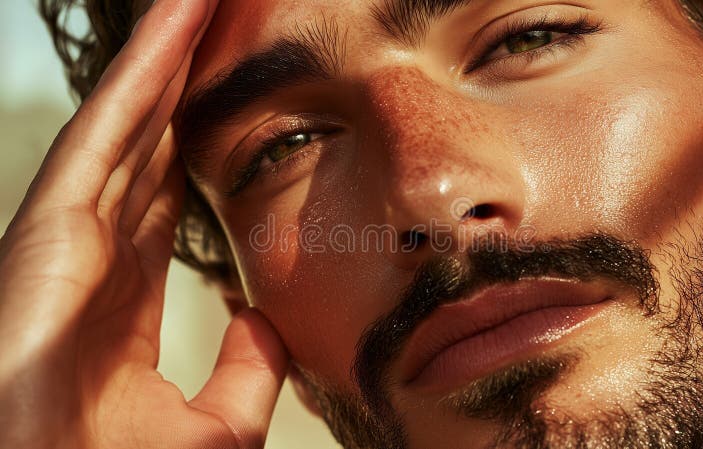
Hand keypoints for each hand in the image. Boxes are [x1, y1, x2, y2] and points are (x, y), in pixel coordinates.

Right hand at [0, 1, 287, 447]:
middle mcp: (93, 255)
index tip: (227, 91)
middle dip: (180, 77)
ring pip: (128, 121)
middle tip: (216, 16)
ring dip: (164, 53)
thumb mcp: (210, 429)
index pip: (166, 192)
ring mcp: (66, 236)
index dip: (195, 136)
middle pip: (148, 142)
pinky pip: (106, 133)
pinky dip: (140, 75)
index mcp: (124, 295)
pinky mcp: (49, 230)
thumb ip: (244, 372)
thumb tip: (262, 320)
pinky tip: (173, 24)